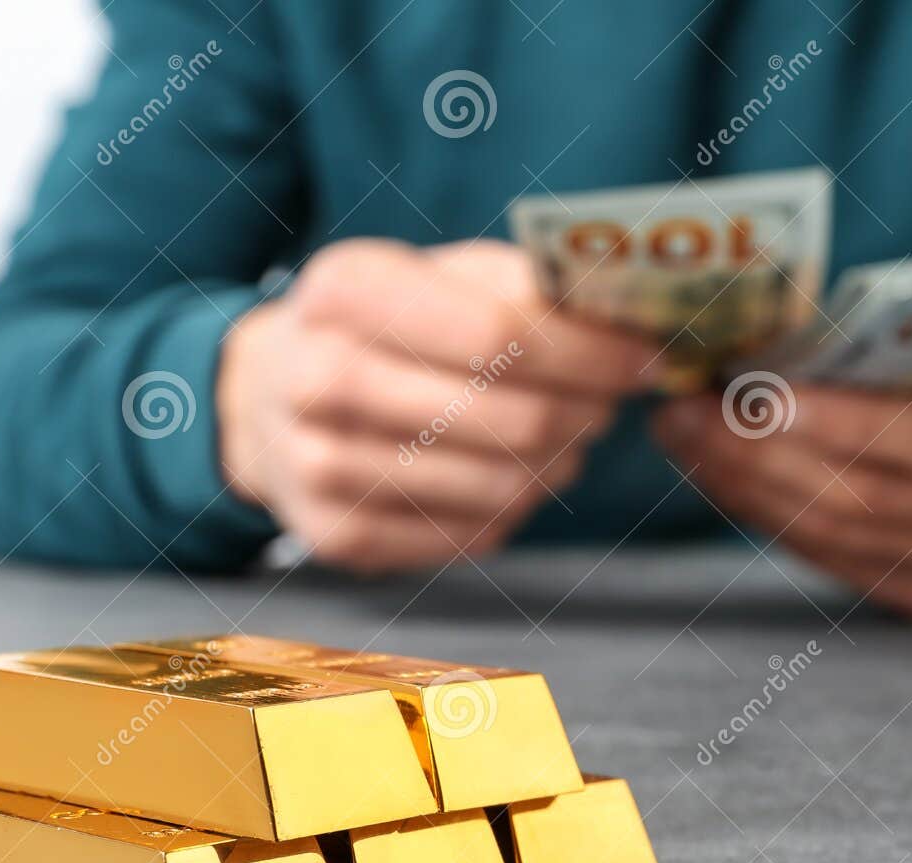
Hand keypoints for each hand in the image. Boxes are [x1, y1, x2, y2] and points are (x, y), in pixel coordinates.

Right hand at [217, 238, 659, 572]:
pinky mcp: (338, 538)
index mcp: (344, 290)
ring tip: (561, 437)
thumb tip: (631, 321)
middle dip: (585, 414)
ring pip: (502, 487)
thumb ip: (527, 287)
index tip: (644, 360)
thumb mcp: (436, 275)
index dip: (589, 354)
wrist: (268, 401)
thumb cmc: (381, 328)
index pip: (498, 333)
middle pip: (510, 419)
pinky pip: (475, 535)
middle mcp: (317, 378)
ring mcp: (320, 467)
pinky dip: (514, 507)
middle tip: (608, 404)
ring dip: (558, 464)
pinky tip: (508, 473)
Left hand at [654, 350, 911, 620]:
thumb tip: (783, 333)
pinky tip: (721, 476)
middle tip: (684, 410)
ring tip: (686, 437)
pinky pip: (832, 560)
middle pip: (863, 497)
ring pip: (836, 535)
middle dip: (759, 453)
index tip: (748, 389)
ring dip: (746, 486)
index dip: (834, 419)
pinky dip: (767, 516)